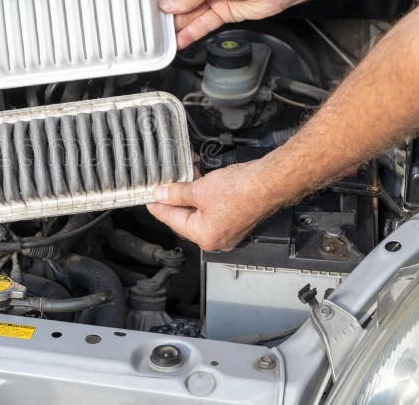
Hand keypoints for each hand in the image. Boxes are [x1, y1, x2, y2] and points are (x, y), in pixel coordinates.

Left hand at [146, 160, 283, 250]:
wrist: (269, 182)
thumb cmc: (242, 190)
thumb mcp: (199, 189)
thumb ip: (176, 193)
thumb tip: (161, 194)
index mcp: (204, 236)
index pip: (172, 220)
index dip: (158, 206)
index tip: (149, 199)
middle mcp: (216, 238)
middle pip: (186, 218)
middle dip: (174, 199)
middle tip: (162, 187)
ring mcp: (228, 230)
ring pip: (200, 212)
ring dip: (189, 195)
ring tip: (181, 179)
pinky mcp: (236, 219)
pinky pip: (213, 209)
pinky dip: (204, 196)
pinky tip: (199, 181)